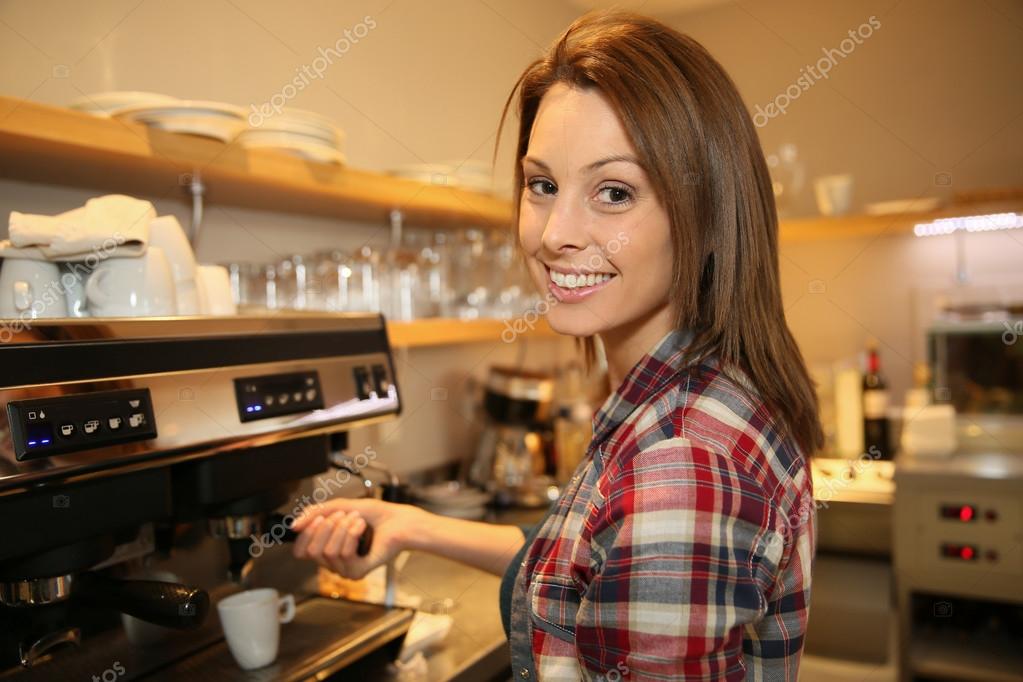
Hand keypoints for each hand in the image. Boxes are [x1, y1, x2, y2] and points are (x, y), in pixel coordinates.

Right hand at [291, 497, 423, 578]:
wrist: (398, 519)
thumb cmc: (374, 515)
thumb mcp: (338, 507)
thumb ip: (314, 514)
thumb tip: (293, 526)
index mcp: (327, 549)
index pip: (301, 552)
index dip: (305, 534)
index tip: (318, 518)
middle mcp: (333, 563)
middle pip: (312, 551)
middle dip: (327, 526)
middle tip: (344, 515)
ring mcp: (345, 569)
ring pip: (328, 551)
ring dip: (343, 528)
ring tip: (357, 520)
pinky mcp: (358, 572)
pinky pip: (344, 554)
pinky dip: (352, 534)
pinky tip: (362, 528)